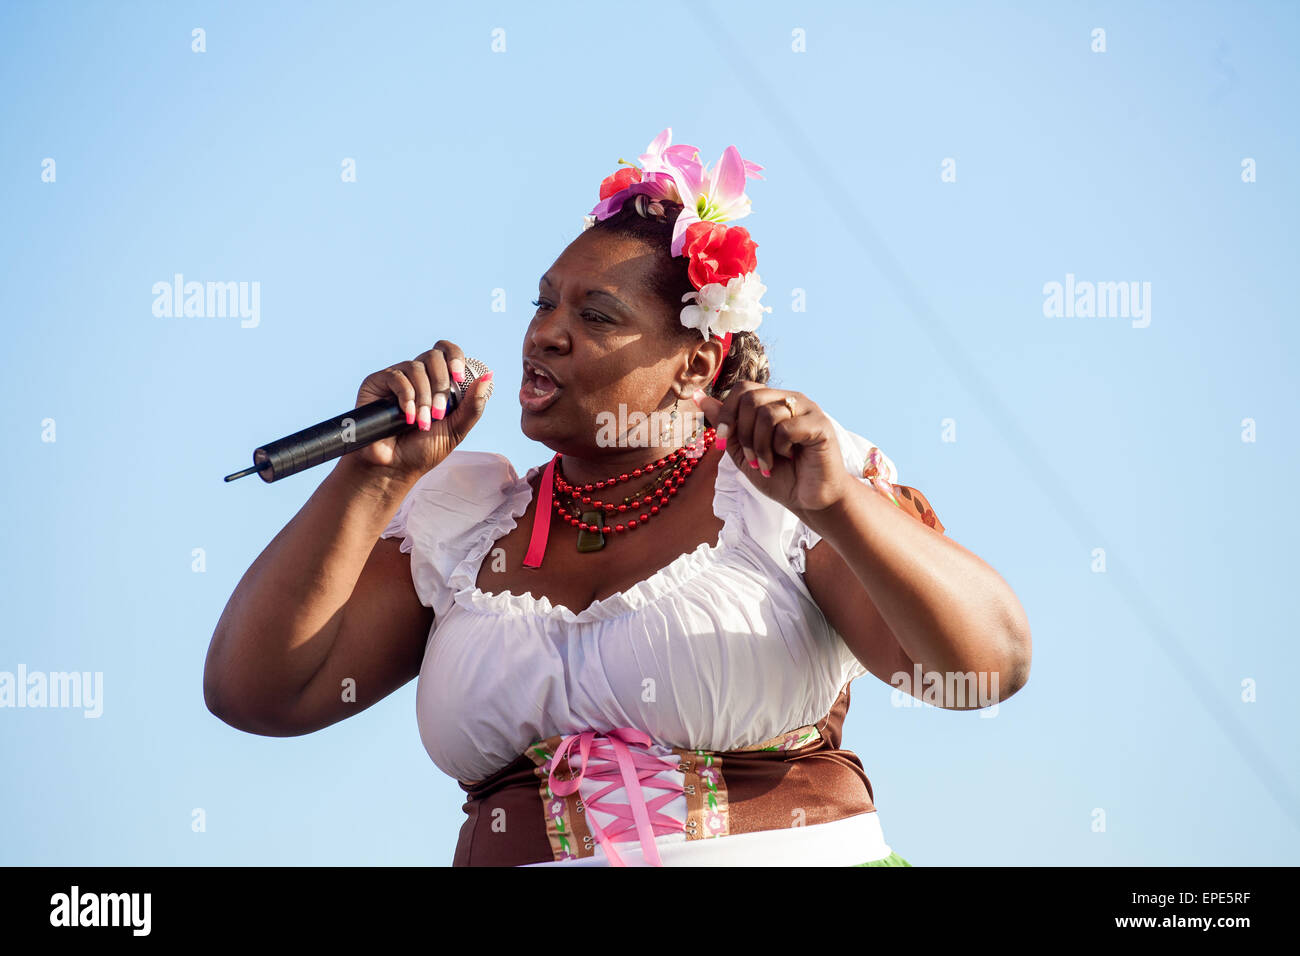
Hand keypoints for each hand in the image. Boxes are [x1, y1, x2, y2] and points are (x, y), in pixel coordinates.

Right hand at [351, 340, 493, 480]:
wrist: (394, 467)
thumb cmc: (424, 450)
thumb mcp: (456, 429)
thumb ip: (473, 405)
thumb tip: (489, 376)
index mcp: (439, 382)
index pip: (448, 352)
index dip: (455, 357)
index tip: (458, 378)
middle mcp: (418, 376)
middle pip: (434, 355)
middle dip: (441, 385)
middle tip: (439, 412)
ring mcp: (398, 378)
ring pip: (416, 367)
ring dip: (424, 398)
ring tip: (421, 422)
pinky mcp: (377, 383)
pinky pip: (396, 377)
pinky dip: (406, 397)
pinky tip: (406, 416)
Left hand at [692, 382, 852, 515]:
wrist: (808, 500)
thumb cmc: (779, 476)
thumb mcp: (742, 452)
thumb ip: (725, 426)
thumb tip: (698, 397)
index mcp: (773, 401)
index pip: (742, 388)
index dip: (726, 413)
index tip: (721, 442)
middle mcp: (790, 399)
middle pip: (750, 398)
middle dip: (742, 433)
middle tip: (751, 459)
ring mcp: (808, 409)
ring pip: (767, 414)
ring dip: (759, 446)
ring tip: (767, 463)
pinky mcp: (820, 425)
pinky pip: (786, 427)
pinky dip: (779, 448)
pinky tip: (789, 457)